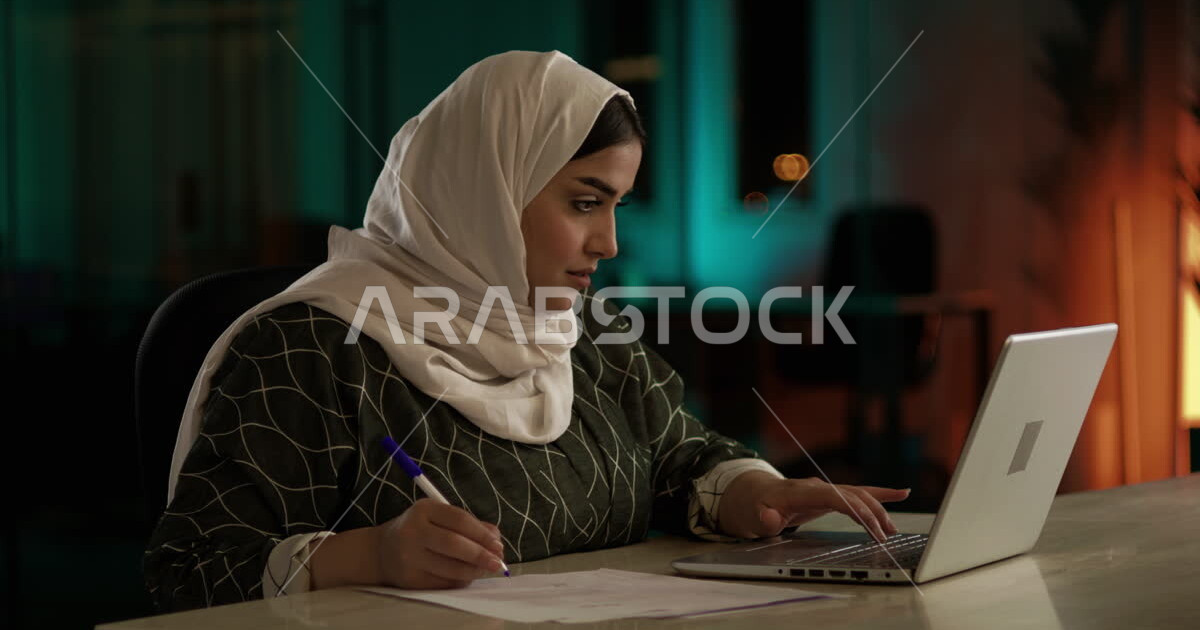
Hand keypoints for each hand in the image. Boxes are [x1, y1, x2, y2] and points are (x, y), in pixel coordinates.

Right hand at [373, 498, 505, 588]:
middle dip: (480, 554)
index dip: (482, 534)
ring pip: (450, 568)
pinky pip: (443, 583)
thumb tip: (495, 538)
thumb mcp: (438, 517)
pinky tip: (467, 576)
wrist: (381, 551)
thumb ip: (468, 524)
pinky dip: (460, 580)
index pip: (459, 520)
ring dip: (473, 571)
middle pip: (454, 544)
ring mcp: (409, 557)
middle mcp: (413, 532)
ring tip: (485, 569)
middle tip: (497, 562)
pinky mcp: (409, 579)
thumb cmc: (419, 530)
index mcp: (423, 510)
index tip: (498, 544)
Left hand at [721, 473, 909, 541]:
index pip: (835, 497)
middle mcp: (816, 487)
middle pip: (852, 495)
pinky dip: (879, 494)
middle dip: (872, 514)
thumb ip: (763, 519)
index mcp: (801, 491)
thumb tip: (771, 519)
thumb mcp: (751, 516)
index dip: (856, 510)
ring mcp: (824, 489)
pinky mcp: (829, 495)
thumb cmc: (752, 505)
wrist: (749, 492)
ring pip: (858, 494)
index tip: (872, 527)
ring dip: (879, 509)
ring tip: (894, 528)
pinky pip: (857, 493)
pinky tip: (901, 494)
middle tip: (887, 536)